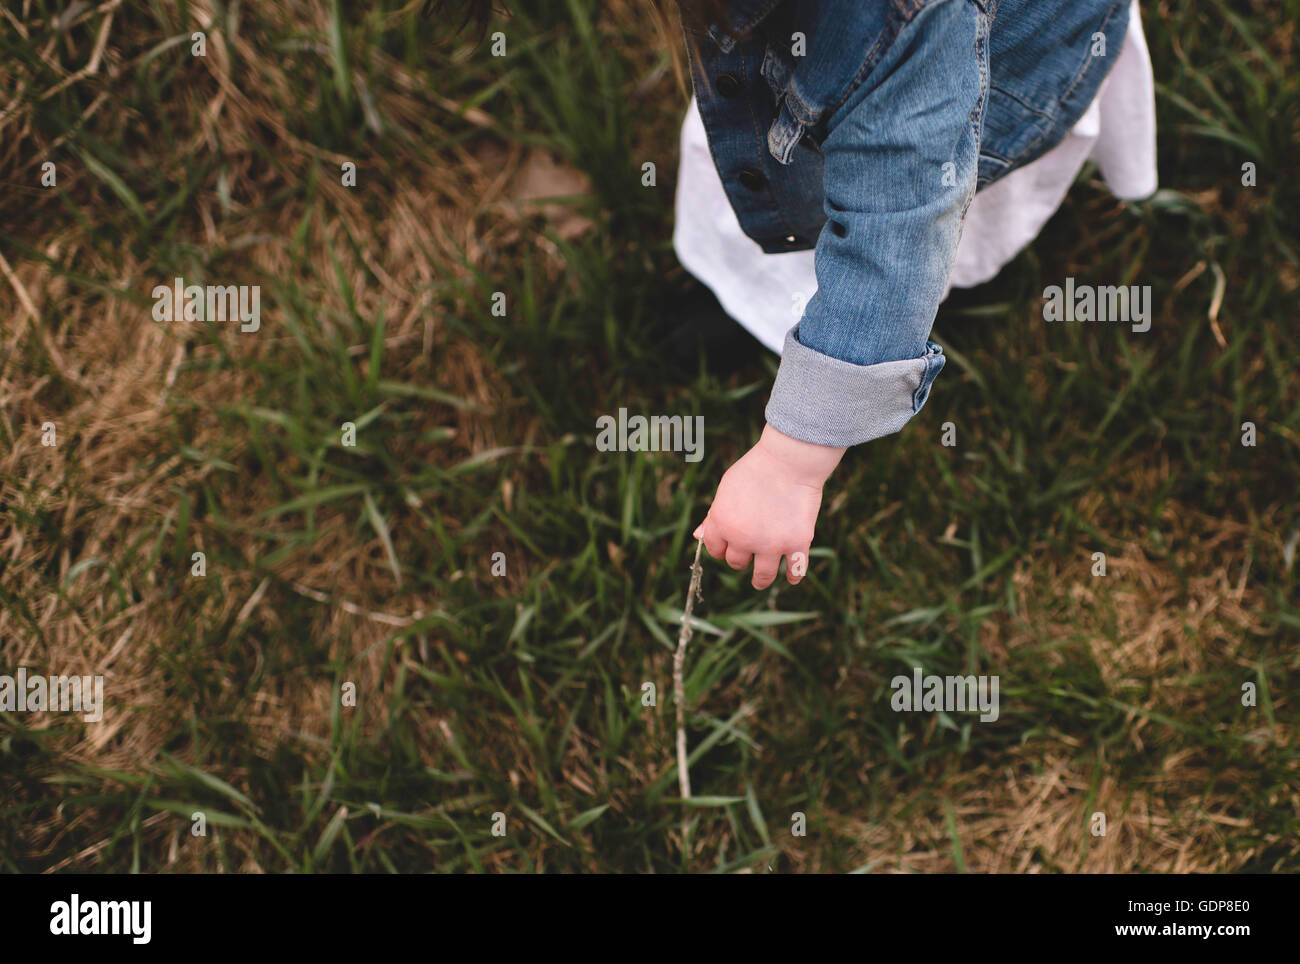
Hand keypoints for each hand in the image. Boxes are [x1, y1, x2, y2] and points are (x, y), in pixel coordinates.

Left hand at [694, 424, 844, 588]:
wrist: (789, 460)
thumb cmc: (756, 470)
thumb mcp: (726, 489)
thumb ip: (714, 516)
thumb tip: (698, 536)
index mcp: (722, 523)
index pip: (715, 549)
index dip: (722, 548)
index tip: (729, 548)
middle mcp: (743, 538)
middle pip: (737, 563)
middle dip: (742, 557)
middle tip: (750, 550)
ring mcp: (771, 543)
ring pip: (762, 576)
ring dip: (760, 580)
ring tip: (760, 581)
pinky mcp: (797, 543)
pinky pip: (795, 570)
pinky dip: (793, 576)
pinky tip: (791, 577)